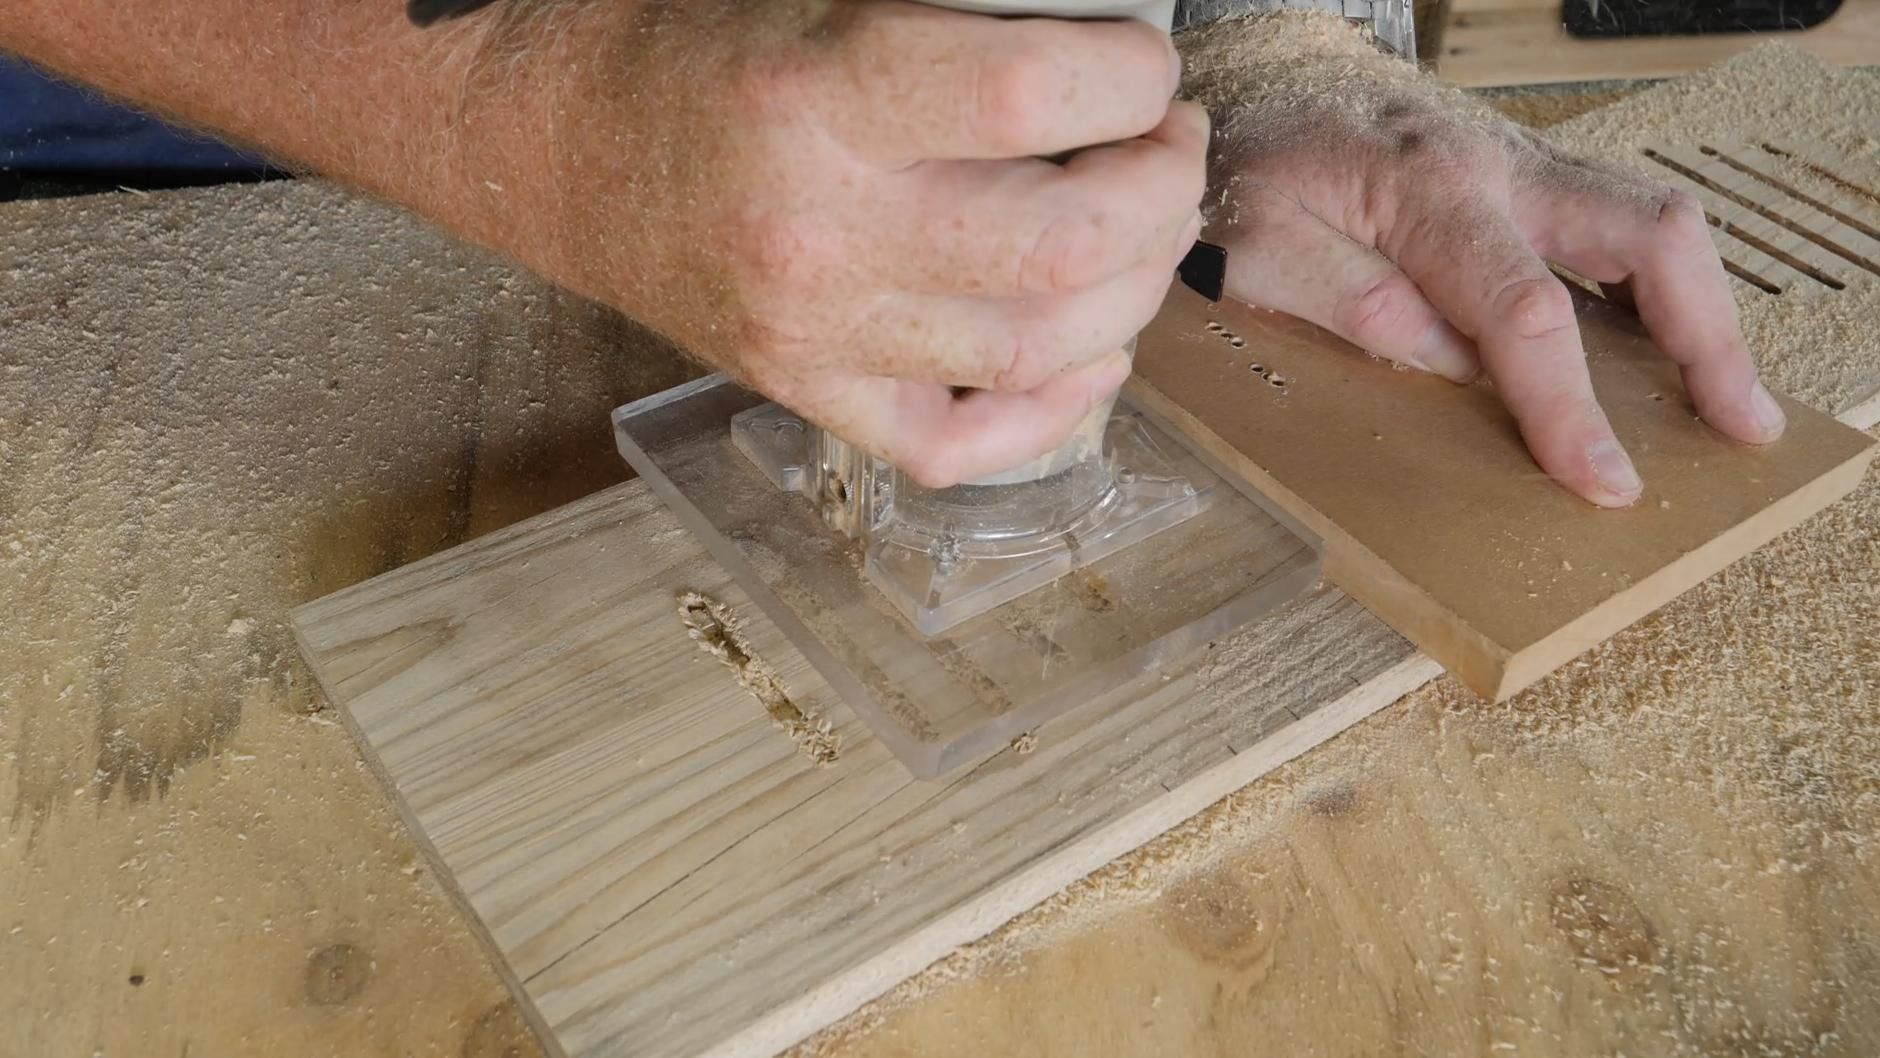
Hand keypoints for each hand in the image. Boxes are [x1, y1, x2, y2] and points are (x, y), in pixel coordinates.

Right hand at [463, 2, 1206, 486]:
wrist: (553, 146)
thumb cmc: (683, 52)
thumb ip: (956, 32)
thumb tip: (1098, 56)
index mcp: (820, 97)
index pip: (1034, 93)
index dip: (1132, 78)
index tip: (1143, 70)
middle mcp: (822, 230)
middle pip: (1064, 242)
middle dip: (1161, 189)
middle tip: (1168, 148)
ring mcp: (816, 333)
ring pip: (1038, 347)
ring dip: (1132, 291)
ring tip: (1140, 234)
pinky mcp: (806, 393)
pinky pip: (959, 443)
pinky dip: (1051, 410)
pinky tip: (1087, 352)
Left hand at [1181, 16, 1786, 506]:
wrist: (1250, 94)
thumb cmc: (1245, 177)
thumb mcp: (1253, 244)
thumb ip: (1340, 296)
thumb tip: (1441, 357)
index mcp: (1427, 190)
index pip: (1526, 310)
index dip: (1569, 404)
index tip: (1602, 479)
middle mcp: (1497, 165)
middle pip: (1647, 235)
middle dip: (1705, 337)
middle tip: (1739, 427)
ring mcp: (1522, 164)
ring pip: (1652, 220)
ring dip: (1702, 309)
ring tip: (1731, 398)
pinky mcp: (1527, 176)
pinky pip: (1620, 222)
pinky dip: (1662, 287)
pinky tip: (1673, 349)